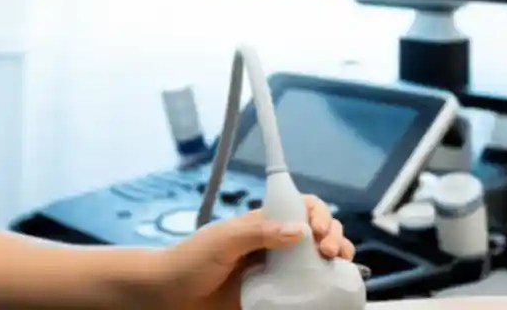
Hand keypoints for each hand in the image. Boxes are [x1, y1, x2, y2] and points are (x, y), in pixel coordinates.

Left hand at [152, 195, 354, 308]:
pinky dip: (321, 292)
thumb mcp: (223, 240)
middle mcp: (274, 246)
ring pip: (315, 264)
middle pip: (317, 235)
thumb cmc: (188, 260)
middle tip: (330, 253)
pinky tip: (329, 294)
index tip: (320, 230)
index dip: (318, 214)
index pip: (301, 208)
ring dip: (334, 264)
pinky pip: (303, 294)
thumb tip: (299, 230)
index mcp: (263, 224)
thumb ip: (258, 232)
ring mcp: (275, 272)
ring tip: (339, 269)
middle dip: (333, 237)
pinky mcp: (272, 297)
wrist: (167, 295)